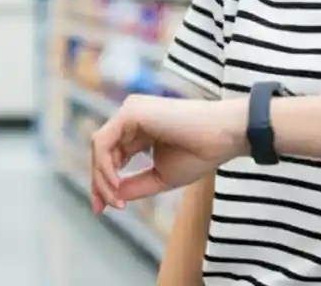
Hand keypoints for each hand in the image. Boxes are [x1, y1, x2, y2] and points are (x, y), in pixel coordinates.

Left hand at [89, 94, 247, 213]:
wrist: (221, 138)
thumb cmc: (199, 154)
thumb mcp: (161, 177)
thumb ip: (135, 185)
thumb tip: (111, 197)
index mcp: (139, 131)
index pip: (113, 156)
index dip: (105, 182)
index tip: (105, 208)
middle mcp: (131, 118)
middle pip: (103, 151)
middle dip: (99, 181)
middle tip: (103, 207)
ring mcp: (130, 112)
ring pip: (100, 146)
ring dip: (101, 176)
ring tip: (114, 200)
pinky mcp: (130, 112)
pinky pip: (104, 142)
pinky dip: (105, 166)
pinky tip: (115, 184)